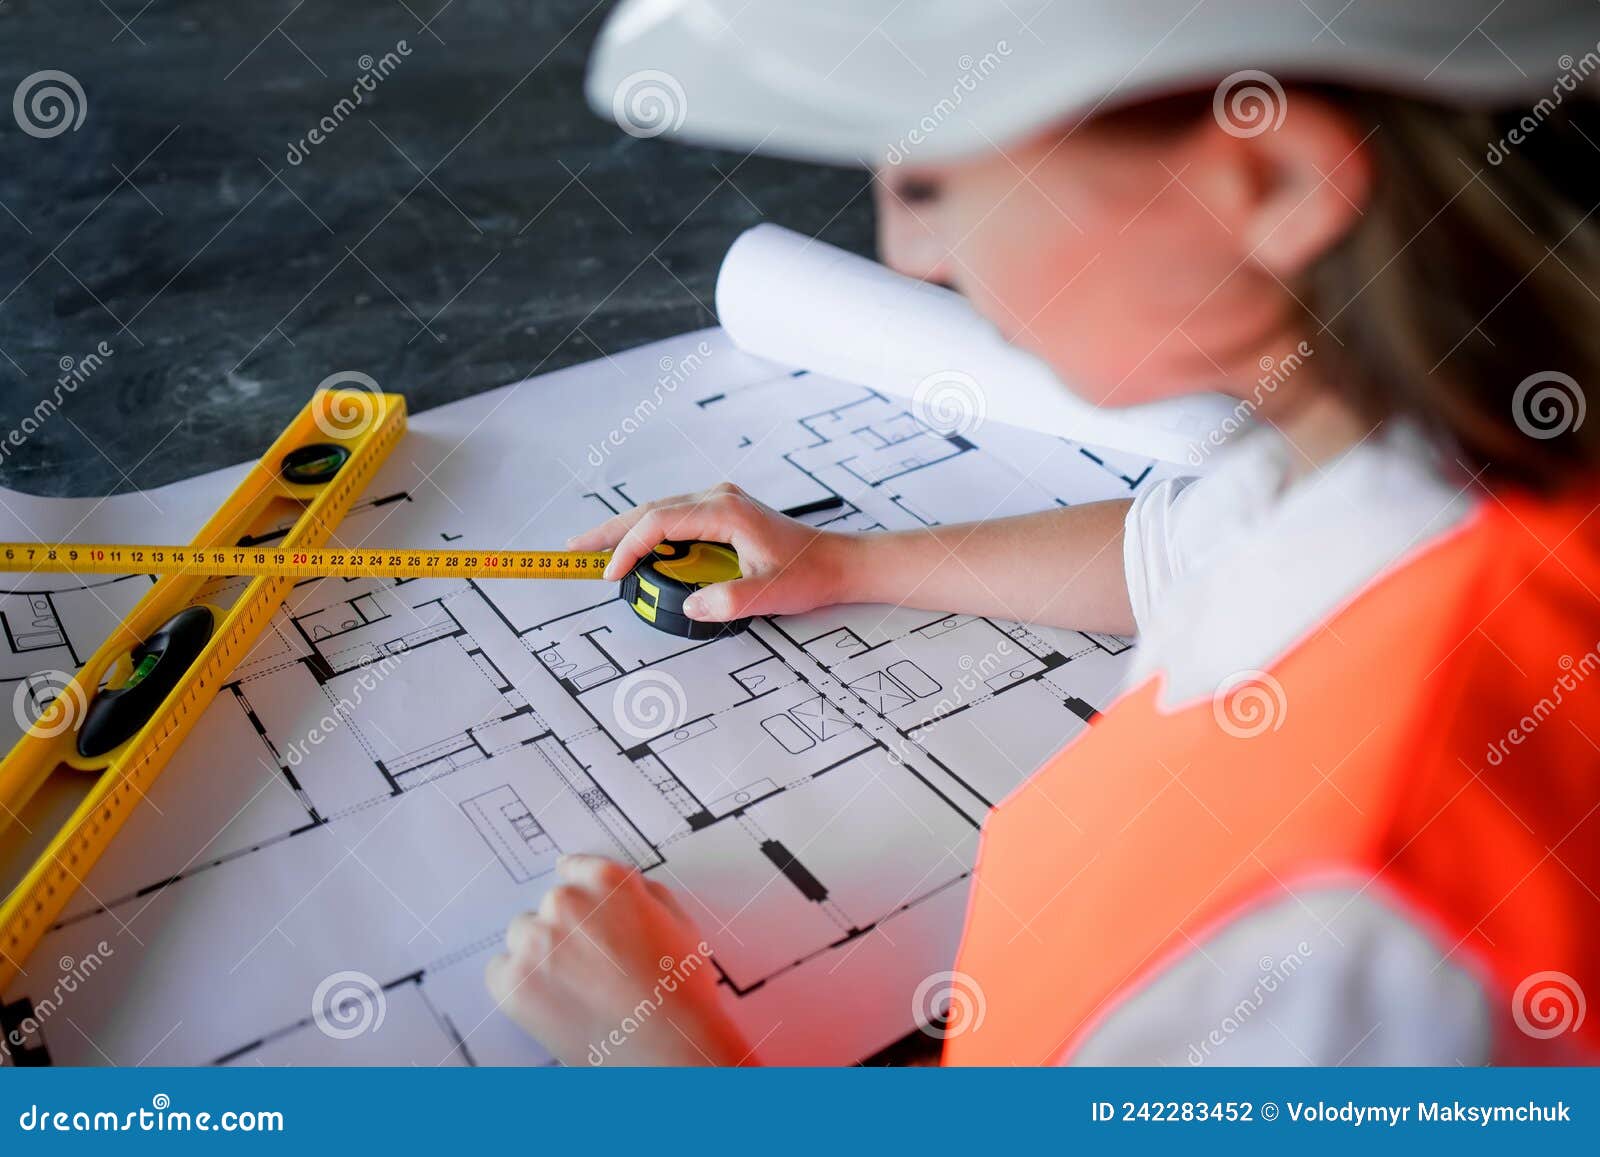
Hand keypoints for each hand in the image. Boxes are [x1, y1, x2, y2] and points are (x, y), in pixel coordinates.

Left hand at [485, 854, 753, 1065]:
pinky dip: (517, 983)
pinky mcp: (513, 982)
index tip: (584, 913)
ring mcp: (536, 943)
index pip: (574, 868)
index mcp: (606, 882)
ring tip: (573, 986)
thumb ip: (641, 894)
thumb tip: (617, 888)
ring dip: (540, 952)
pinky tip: (550, 1001)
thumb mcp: (678, 923)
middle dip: (566, 927)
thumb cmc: (680, 992)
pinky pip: (499, 970)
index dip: (583, 896)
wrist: (667, 1051)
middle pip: (550, 905)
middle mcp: (566, 903)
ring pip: (523, 935)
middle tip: (590, 962)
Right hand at [567, 482, 855, 622]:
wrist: (837, 562)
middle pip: (649, 509)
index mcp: (725, 511)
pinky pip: (674, 519)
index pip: (660, 522)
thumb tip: (690, 605)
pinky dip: (648, 533)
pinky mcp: (722, 514)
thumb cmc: (808, 573)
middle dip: (609, 531)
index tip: (610, 573)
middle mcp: (718, 499)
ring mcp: (720, 503)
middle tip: (573, 550)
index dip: (629, 546)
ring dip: (626, 531)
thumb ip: (727, 601)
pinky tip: (635, 551)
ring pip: (659, 512)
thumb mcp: (768, 593)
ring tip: (594, 552)